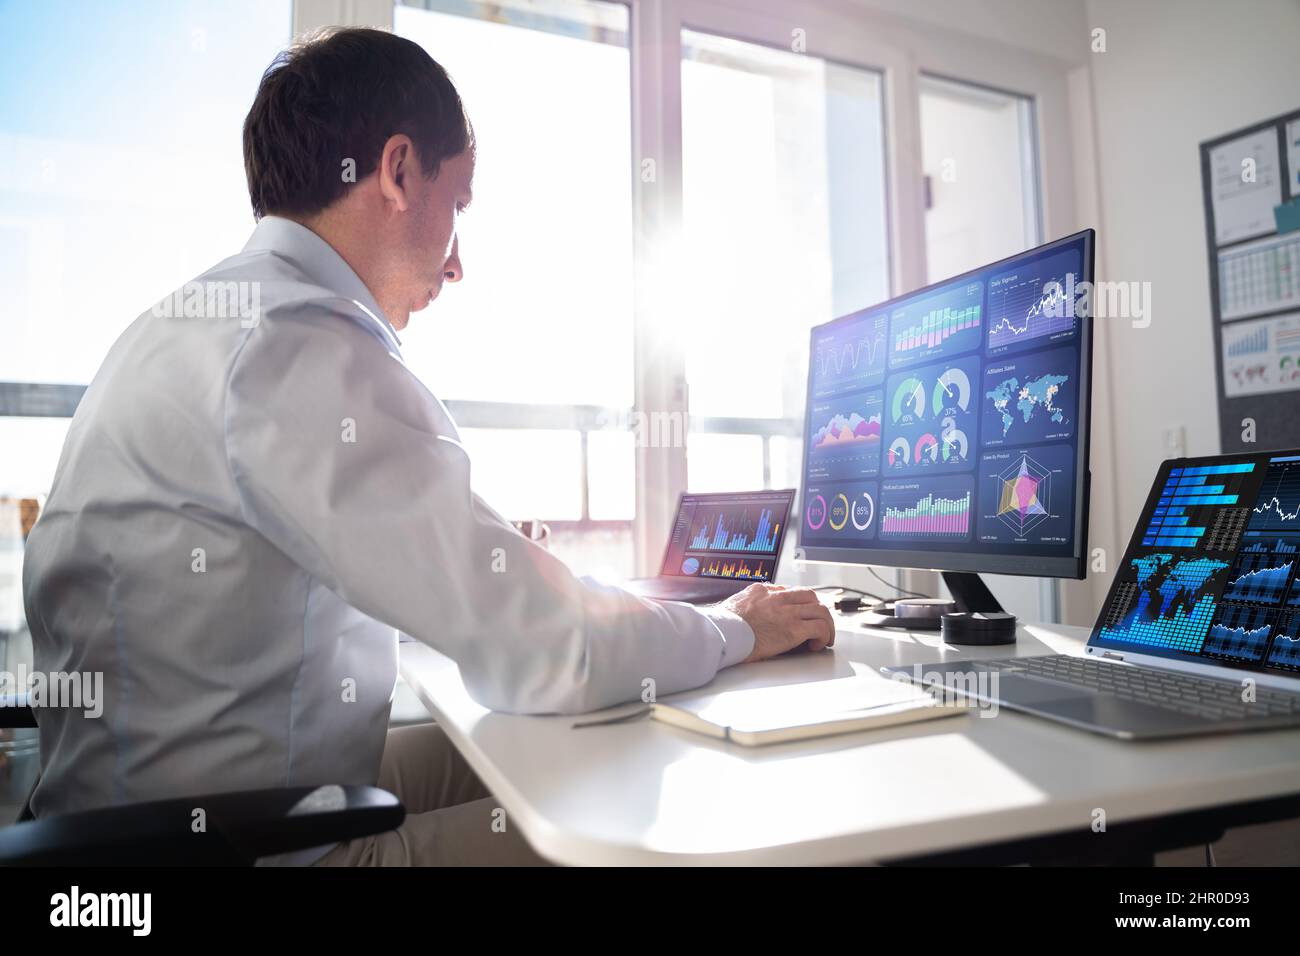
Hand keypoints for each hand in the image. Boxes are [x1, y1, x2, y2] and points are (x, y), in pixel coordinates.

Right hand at [721, 583, 835, 662]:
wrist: (722, 634)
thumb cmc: (722, 626)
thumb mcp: (733, 606)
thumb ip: (746, 606)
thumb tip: (749, 615)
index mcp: (761, 591)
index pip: (787, 591)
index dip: (797, 604)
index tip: (798, 614)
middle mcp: (777, 598)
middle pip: (808, 595)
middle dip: (816, 609)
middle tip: (818, 622)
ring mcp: (787, 612)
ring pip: (820, 610)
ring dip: (826, 624)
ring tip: (824, 636)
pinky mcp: (794, 628)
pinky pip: (819, 627)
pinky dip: (824, 635)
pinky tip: (818, 645)